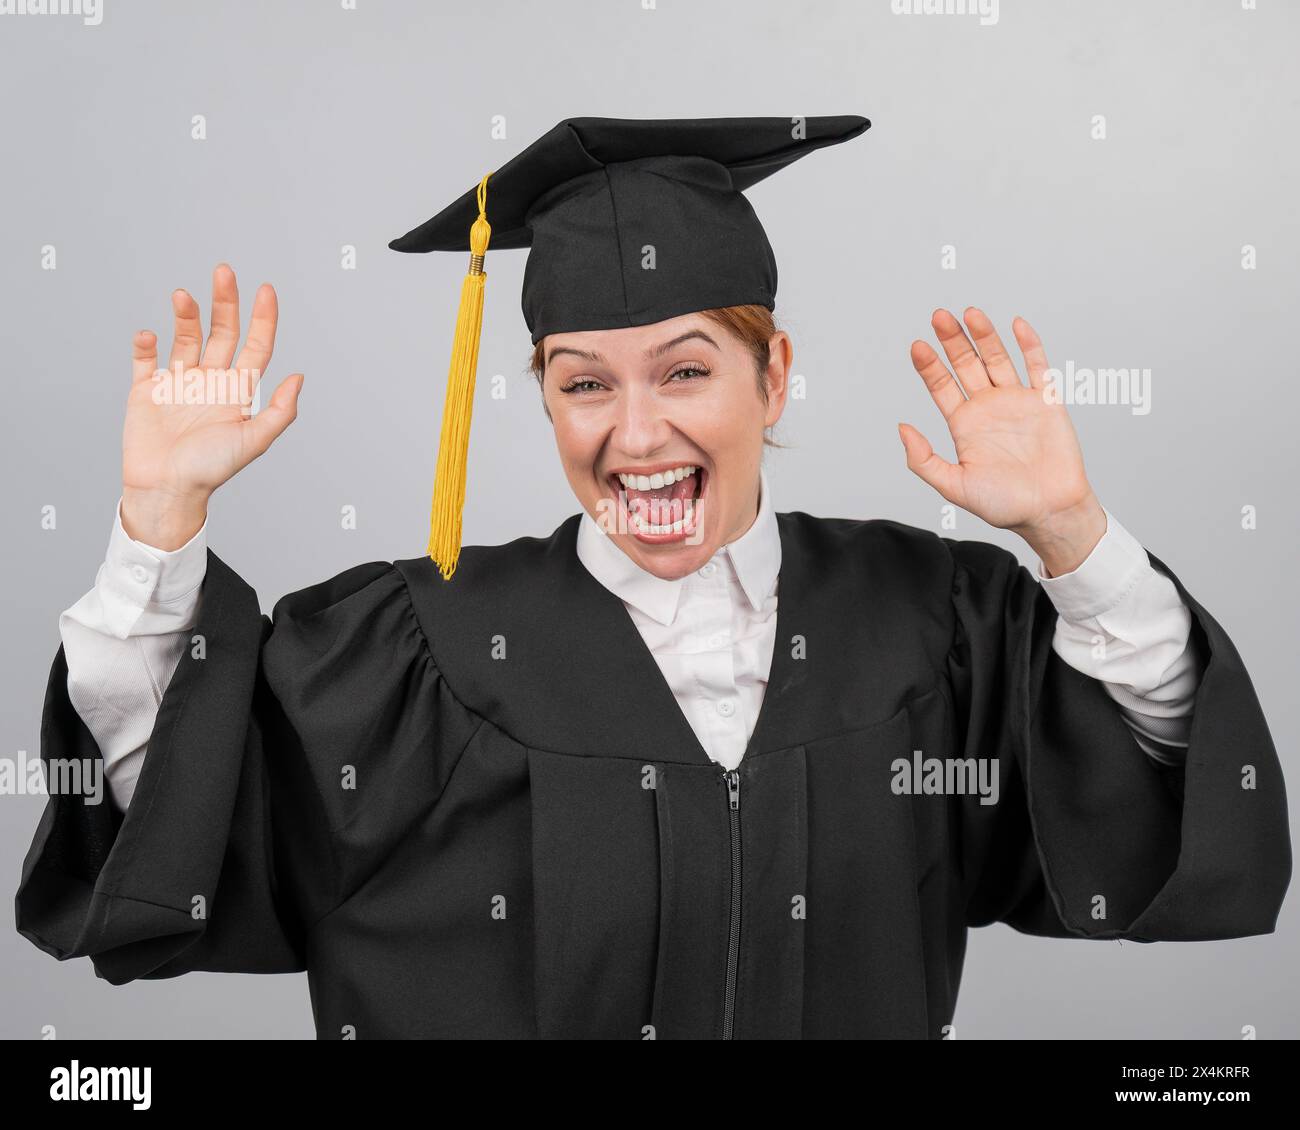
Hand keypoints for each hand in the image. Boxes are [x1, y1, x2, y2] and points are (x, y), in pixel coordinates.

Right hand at [121, 264, 303, 549]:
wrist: (167, 489)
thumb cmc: (211, 469)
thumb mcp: (254, 440)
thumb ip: (278, 411)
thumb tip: (299, 377)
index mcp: (237, 391)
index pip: (256, 347)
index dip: (263, 319)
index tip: (266, 290)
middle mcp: (210, 381)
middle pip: (222, 332)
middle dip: (224, 302)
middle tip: (224, 272)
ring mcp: (178, 383)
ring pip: (185, 338)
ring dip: (186, 315)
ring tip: (183, 297)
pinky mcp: (146, 389)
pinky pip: (145, 359)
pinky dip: (145, 344)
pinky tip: (148, 335)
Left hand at [899, 307, 1105, 576]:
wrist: (1049, 511)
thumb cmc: (1004, 505)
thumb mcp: (953, 486)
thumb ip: (923, 459)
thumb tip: (902, 429)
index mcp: (964, 425)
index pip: (942, 386)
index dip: (930, 366)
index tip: (917, 346)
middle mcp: (988, 408)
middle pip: (966, 364)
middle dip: (952, 341)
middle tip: (939, 317)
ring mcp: (1017, 401)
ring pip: (998, 359)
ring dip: (984, 336)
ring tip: (970, 313)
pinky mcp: (1046, 402)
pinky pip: (1038, 367)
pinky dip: (1029, 345)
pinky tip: (1016, 325)